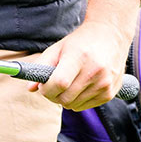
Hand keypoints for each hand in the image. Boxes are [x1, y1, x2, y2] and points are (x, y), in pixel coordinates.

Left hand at [26, 0, 140, 110]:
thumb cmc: (80, 42)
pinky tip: (79, 88)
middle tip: (52, 86)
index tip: (43, 85)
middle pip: (65, 98)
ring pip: (74, 105)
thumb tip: (30, 88)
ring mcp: (105, 83)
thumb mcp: (58, 48)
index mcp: (79, 57)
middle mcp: (95, 71)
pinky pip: (86, 107)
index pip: (59, 83)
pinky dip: (77, 101)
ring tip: (67, 85)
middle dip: (53, 96)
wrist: (111, 35)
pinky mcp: (110, 92)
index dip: (46, 89)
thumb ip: (41, 67)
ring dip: (65, 99)